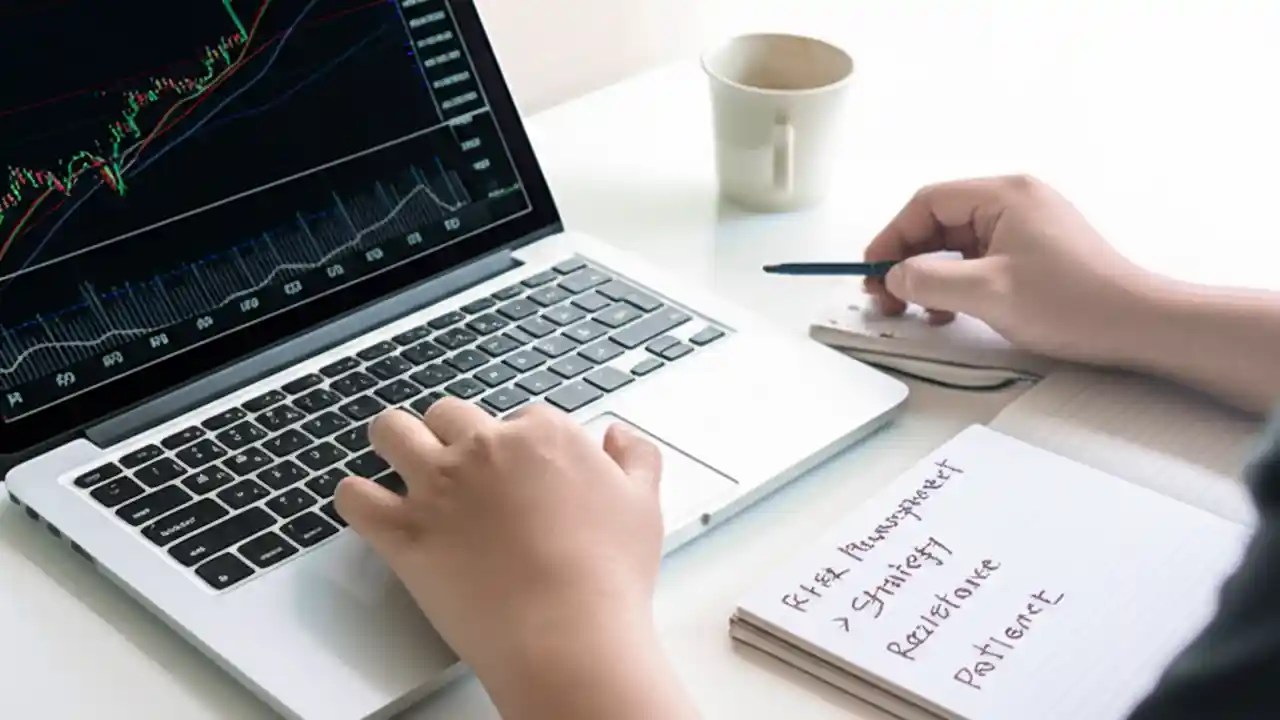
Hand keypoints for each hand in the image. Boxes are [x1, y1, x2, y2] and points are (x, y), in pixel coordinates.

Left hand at [335, 400, 696, 719]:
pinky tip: (367, 505)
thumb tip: (618, 436)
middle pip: (449, 414)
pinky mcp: (403, 532)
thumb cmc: (607, 577)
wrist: (566, 635)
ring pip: (392, 431)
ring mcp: (439, 487)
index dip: (516, 442)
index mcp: (543, 436)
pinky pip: (355, 496)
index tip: (518, 470)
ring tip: (398, 458)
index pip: (518, 416)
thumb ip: (635, 459)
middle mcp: (485, 449)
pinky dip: (355, 497)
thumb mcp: (644, 505)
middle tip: (458, 463)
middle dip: (452, 434)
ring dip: (393, 441)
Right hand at [864, 175, 1159, 364]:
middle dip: (908, 259)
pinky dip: (955, 283)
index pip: (927, 203)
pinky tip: (949, 312)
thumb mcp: (987, 292)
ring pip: (956, 244)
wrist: (1138, 325)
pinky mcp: (1034, 253)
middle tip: (887, 297)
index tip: (872, 272)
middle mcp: (1015, 201)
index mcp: (1004, 195)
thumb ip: (929, 280)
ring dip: (929, 275)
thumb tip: (894, 276)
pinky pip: (978, 260)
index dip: (892, 237)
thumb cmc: (1071, 303)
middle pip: (939, 222)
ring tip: (916, 309)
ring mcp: (1026, 227)